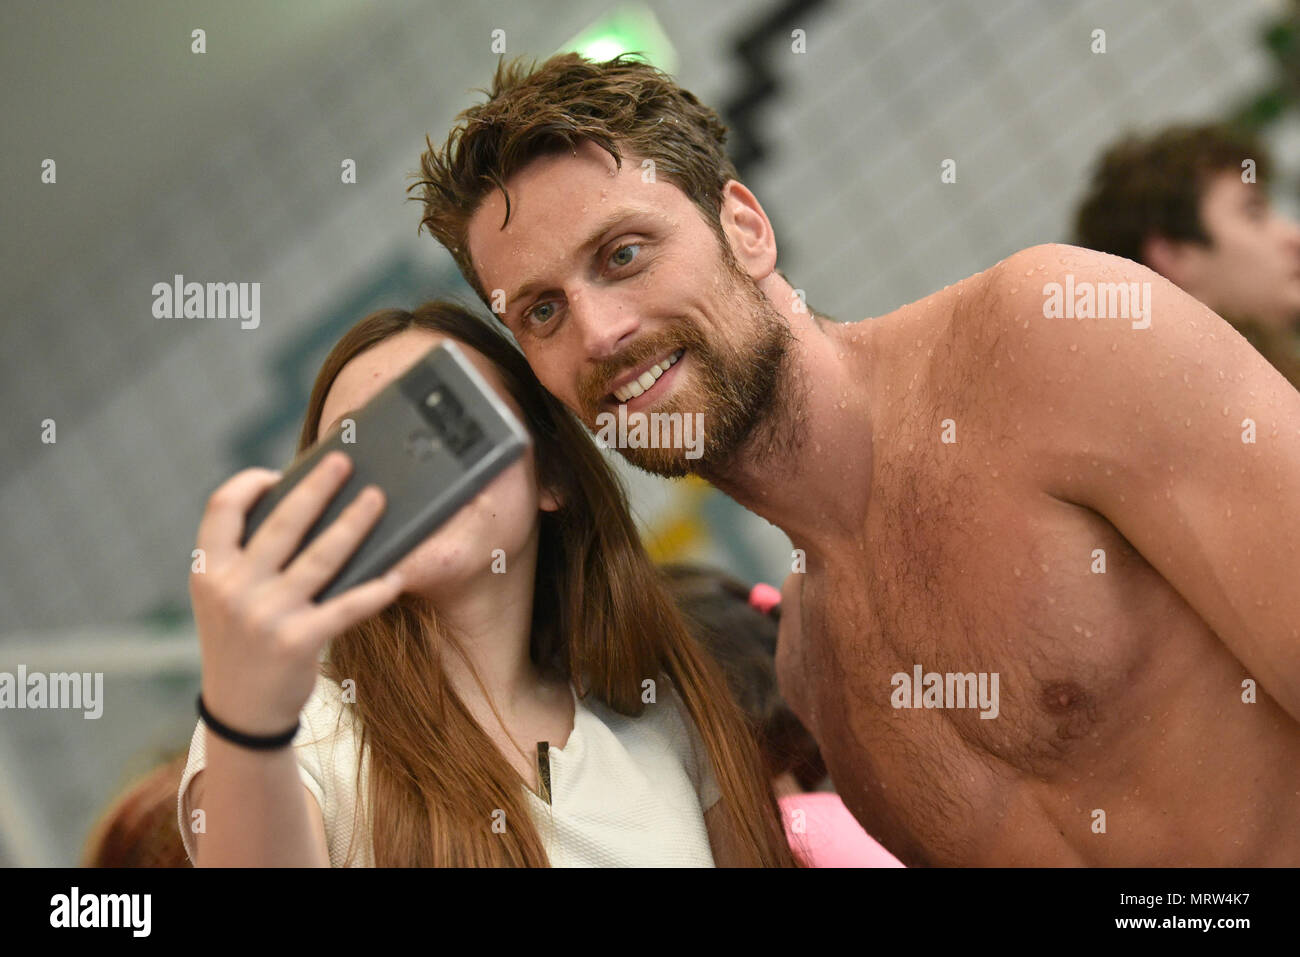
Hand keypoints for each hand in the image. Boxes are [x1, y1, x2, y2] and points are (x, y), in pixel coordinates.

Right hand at [189, 451, 402, 734]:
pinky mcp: (299, 641)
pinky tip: (396, 575)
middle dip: (317, 487)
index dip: (249, 483)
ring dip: (354, 524)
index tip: (279, 474)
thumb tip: (301, 504)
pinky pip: (346, 606)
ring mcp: (266, 616)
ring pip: (322, 556)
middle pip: (283, 523)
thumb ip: (247, 557)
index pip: (221, 508)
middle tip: (345, 461)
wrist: (241, 711)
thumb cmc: (242, 640)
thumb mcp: (224, 596)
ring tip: (376, 499)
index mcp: (209, 571)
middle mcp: (233, 589)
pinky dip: (374, 590)